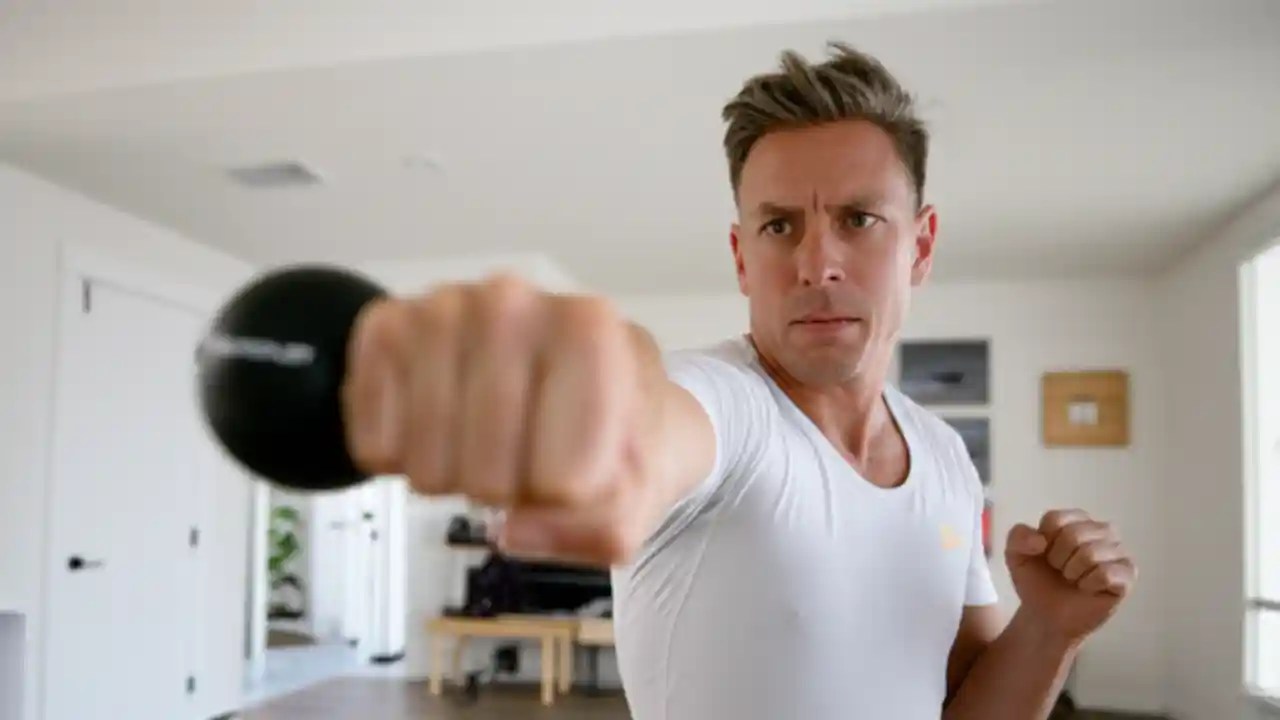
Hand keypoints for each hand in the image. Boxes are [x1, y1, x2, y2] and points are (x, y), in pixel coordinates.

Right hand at [340, 274, 659, 565]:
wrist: (575, 376)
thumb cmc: (610, 425)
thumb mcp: (641, 487)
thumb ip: (598, 526)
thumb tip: (515, 531)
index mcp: (587, 331)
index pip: (562, 481)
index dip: (565, 500)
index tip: (578, 475)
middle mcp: (510, 303)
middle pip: (488, 479)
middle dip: (508, 494)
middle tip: (526, 460)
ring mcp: (441, 310)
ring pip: (428, 466)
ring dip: (454, 478)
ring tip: (484, 444)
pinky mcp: (384, 330)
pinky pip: (375, 444)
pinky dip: (401, 459)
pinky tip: (437, 428)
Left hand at [1005, 509, 1136, 643]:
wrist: (1046, 616)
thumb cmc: (1036, 580)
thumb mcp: (1015, 554)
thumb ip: (1018, 537)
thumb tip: (1040, 541)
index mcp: (1075, 519)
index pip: (1055, 519)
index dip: (1042, 543)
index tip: (1044, 556)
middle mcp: (1102, 530)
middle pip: (1074, 534)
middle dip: (1058, 558)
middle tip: (1060, 571)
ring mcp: (1118, 552)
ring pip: (1090, 553)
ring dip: (1072, 572)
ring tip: (1074, 579)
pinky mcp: (1128, 575)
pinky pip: (1106, 573)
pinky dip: (1089, 584)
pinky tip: (1088, 589)